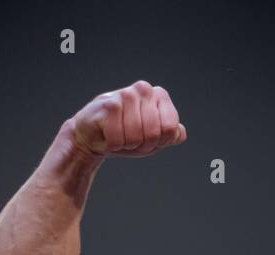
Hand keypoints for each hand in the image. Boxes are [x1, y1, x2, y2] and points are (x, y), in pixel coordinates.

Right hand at [69, 80, 186, 157]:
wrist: (94, 136)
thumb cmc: (127, 135)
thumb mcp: (155, 138)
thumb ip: (171, 135)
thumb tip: (180, 132)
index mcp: (160, 96)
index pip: (171, 129)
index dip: (160, 142)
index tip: (149, 138)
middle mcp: (145, 90)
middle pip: (154, 133)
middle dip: (143, 145)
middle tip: (132, 139)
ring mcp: (127, 94)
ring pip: (136, 136)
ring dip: (127, 145)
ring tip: (121, 136)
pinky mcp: (109, 103)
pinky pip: (119, 137)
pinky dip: (114, 144)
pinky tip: (108, 135)